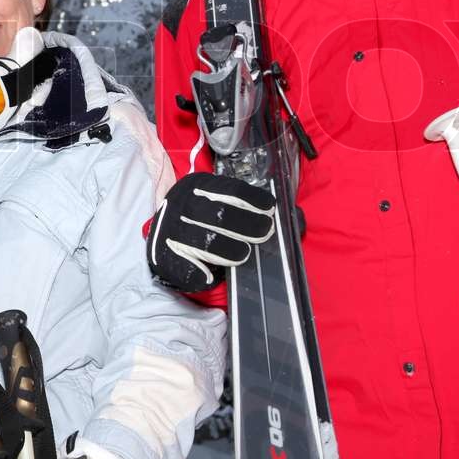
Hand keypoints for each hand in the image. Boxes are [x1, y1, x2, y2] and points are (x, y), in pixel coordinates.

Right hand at [146, 172, 276, 292]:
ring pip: (209, 243)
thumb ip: (246, 206)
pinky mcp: (165, 257)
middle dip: (249, 227)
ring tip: (243, 253)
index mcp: (197, 186)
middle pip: (221, 215)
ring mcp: (170, 231)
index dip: (255, 202)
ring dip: (233, 251)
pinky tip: (216, 272)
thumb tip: (295, 218)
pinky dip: (208, 273)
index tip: (270, 212)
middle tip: (264, 233)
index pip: (232, 191)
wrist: (163, 238)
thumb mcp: (216, 201)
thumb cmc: (199, 221)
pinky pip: (192, 268)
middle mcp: (181, 205)